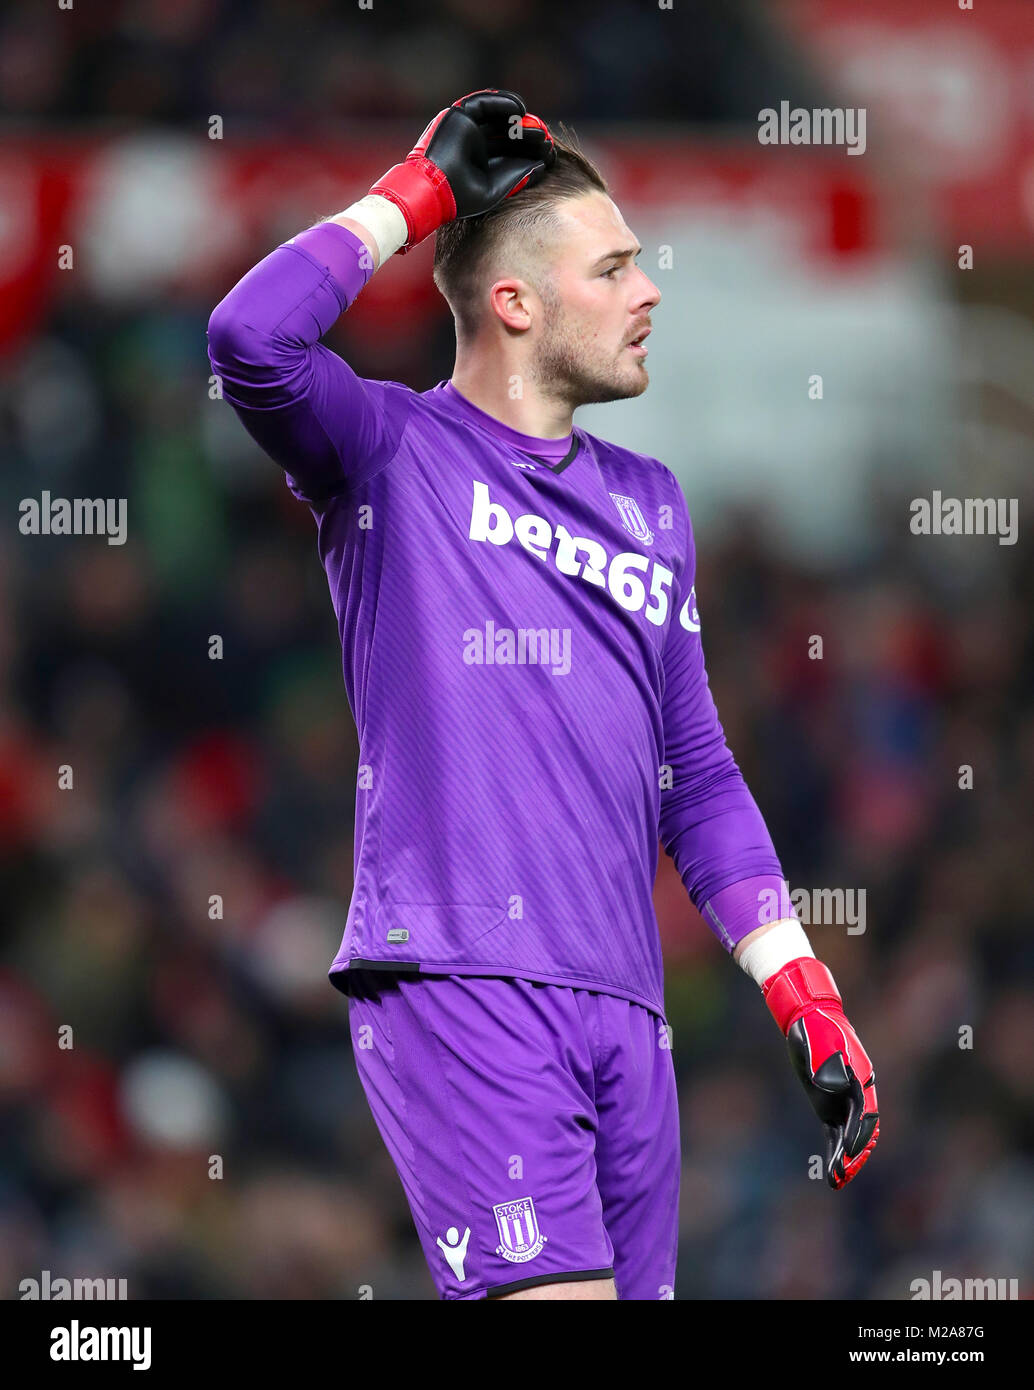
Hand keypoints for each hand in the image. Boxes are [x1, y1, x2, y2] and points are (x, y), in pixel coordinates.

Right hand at [369, 88, 554, 253]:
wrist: (434, 190)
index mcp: (480, 160)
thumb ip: (519, 177)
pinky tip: (520, 110)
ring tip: (536, 125)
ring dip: (518, 118)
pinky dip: (503, 103)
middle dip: (527, 135)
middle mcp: (474, 142)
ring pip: (497, 116)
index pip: (509, 149)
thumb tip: (543, 167)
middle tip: (546, 139)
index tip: (549, 152)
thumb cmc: (460, 197)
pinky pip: (485, 103)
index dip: (529, 149)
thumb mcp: (496, 189)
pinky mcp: (459, 115)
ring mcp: (466, 127)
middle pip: (507, 132)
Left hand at [763, 957, 878, 1188]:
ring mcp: (845, 1101)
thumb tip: (832, 1085)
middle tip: (844, 1171)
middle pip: (862, 1128)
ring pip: (851, 1135)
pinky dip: (835, 1152)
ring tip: (838, 1179)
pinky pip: (836, 1133)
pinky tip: (832, 1173)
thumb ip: (828, 1062)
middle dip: (854, 1151)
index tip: (848, 1149)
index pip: (862, 1111)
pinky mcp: (830, 1107)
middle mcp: (857, 1092)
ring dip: (847, 1157)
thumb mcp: (819, 1041)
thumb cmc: (815, 1029)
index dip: (855, 1132)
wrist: (810, 1018)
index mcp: (859, 1077)